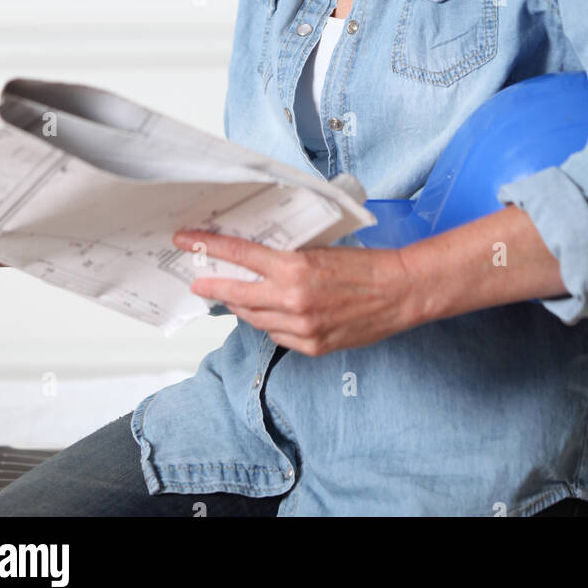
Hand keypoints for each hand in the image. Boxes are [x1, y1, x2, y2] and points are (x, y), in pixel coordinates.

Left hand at [172, 230, 417, 355]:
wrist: (399, 292)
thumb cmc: (365, 265)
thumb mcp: (321, 250)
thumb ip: (289, 259)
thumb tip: (261, 260)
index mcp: (295, 268)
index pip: (241, 256)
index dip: (210, 248)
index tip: (187, 241)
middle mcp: (293, 300)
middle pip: (238, 295)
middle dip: (215, 287)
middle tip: (198, 282)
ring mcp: (302, 328)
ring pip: (255, 319)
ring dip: (243, 307)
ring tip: (235, 297)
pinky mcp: (312, 347)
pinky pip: (277, 336)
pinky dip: (271, 324)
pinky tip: (272, 315)